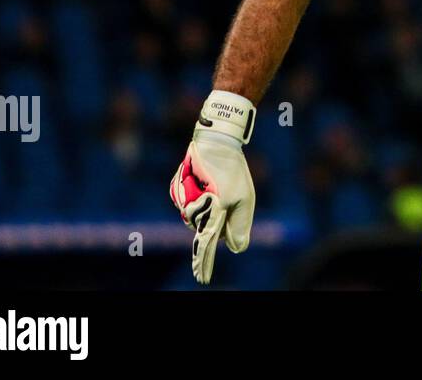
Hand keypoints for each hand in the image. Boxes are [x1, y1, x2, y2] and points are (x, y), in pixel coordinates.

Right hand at [170, 91, 256, 284]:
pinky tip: (205, 184)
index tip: (203, 280)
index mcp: (212, 211)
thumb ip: (240, 225)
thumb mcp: (245, 198)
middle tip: (225, 200)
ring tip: (215, 188)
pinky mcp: (176, 190)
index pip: (206, 246)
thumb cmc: (233, 171)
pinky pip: (188, 204)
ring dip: (205, 210)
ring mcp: (182, 199)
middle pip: (203, 230)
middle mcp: (192, 209)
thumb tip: (236, 248)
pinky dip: (197, 200)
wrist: (214, 142)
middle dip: (214, 223)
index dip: (205, 264)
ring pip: (195, 217)